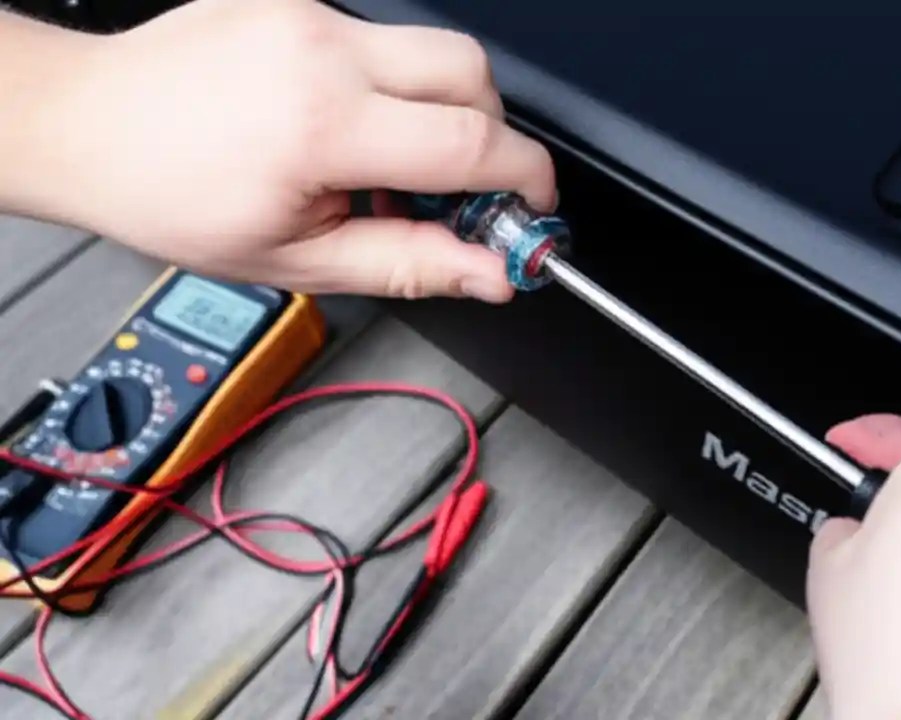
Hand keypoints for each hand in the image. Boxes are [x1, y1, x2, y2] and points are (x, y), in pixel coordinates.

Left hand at [13, 0, 555, 300]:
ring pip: (433, 49)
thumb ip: (408, 265)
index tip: (532, 208)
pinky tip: (348, 131)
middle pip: (474, 73)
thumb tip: (487, 273)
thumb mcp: (295, 259)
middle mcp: (322, 53)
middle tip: (461, 190)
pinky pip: (380, 40)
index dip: (527, 181)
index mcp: (323, 127)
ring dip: (441, 110)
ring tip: (389, 166)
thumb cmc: (168, 194)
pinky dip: (390, 89)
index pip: (475, 143)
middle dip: (494, 135)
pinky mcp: (296, 1)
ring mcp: (308, 16)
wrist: (86, 124)